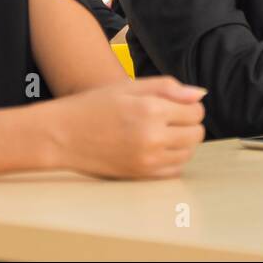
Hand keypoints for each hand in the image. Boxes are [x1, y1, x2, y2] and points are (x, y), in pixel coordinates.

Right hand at [49, 76, 205, 178]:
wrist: (62, 135)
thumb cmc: (94, 105)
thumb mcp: (129, 86)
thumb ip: (168, 87)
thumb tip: (200, 95)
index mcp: (151, 109)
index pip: (196, 111)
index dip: (189, 105)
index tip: (174, 104)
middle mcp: (152, 137)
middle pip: (197, 133)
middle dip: (189, 123)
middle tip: (169, 118)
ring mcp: (147, 160)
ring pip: (188, 153)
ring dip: (183, 142)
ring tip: (162, 132)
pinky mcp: (140, 176)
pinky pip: (174, 170)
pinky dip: (173, 159)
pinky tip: (157, 148)